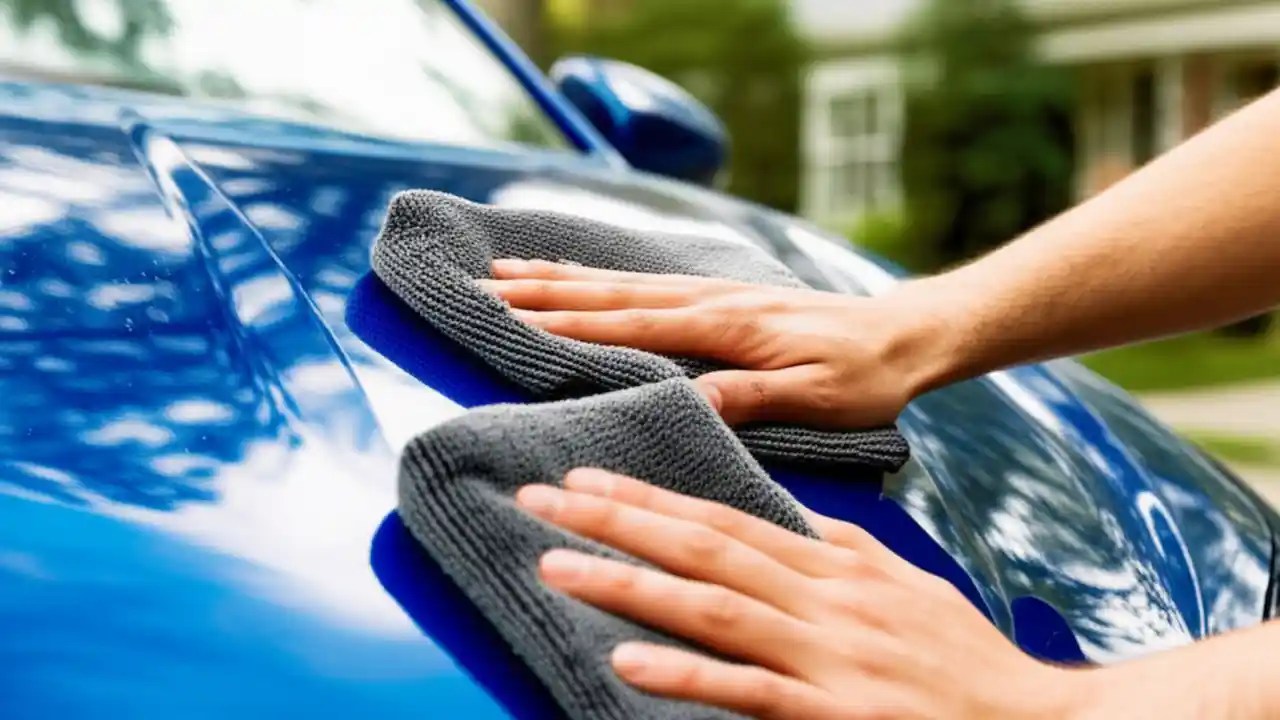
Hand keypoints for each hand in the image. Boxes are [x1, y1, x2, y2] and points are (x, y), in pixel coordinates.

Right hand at [481, 260, 948, 428]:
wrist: (905, 335)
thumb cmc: (863, 375)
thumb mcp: (818, 397)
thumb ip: (753, 397)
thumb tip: (691, 400)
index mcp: (725, 327)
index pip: (629, 323)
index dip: (567, 321)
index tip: (509, 314)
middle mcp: (711, 301)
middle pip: (611, 292)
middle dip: (544, 290)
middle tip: (483, 284)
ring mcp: (715, 294)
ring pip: (624, 281)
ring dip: (564, 276)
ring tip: (510, 269)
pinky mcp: (723, 298)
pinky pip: (649, 281)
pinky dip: (605, 276)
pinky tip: (583, 276)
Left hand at [514, 469, 1090, 719]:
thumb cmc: (964, 661)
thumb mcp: (905, 586)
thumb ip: (844, 550)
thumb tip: (793, 519)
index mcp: (835, 565)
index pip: (726, 518)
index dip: (651, 496)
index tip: (587, 477)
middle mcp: (823, 600)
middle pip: (704, 547)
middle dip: (617, 519)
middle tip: (543, 498)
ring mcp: (827, 657)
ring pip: (711, 608)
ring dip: (629, 584)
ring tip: (556, 566)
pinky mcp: (833, 716)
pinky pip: (747, 690)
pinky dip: (685, 673)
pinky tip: (627, 660)